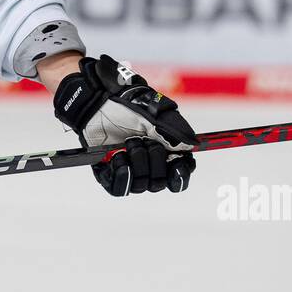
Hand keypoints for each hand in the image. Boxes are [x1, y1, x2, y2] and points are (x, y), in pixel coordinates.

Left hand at [52, 55, 196, 196]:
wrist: (101, 103)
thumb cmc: (130, 107)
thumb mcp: (158, 116)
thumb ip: (176, 132)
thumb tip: (190, 146)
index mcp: (165, 154)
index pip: (178, 177)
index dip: (180, 175)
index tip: (177, 162)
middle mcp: (148, 167)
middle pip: (159, 183)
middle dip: (154, 160)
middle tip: (144, 139)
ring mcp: (129, 172)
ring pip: (141, 186)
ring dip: (136, 161)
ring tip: (128, 142)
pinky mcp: (110, 174)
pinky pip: (120, 188)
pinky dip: (121, 172)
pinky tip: (117, 155)